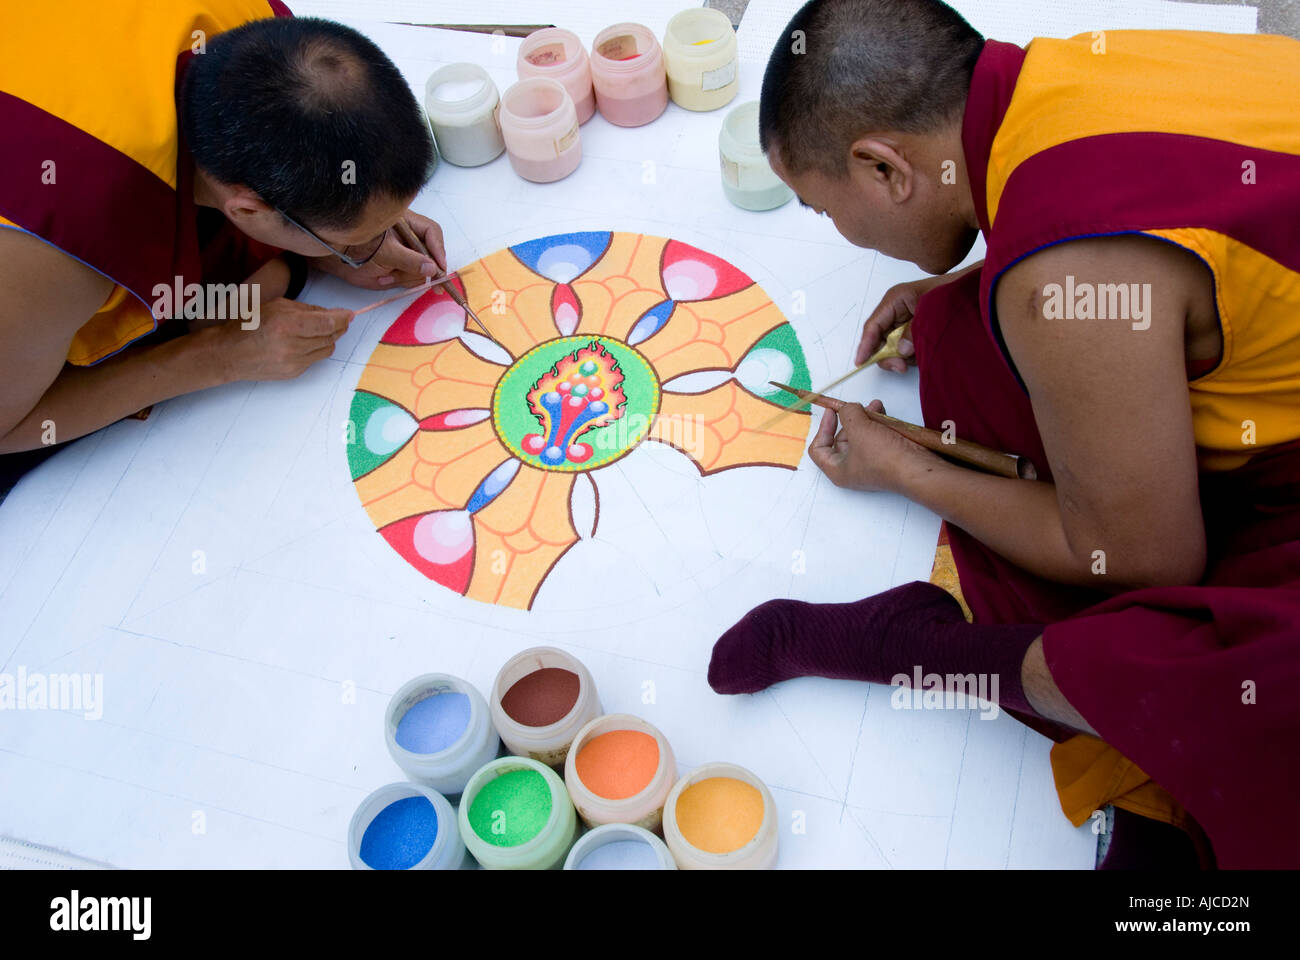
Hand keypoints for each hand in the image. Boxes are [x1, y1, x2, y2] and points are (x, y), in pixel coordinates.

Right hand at [213, 297, 353, 381]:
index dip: (342, 319)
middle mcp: (292, 346)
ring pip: (326, 350)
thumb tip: (332, 313)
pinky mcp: (294, 373)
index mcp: (287, 325)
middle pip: (330, 337)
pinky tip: (306, 342)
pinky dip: (315, 349)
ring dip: (328, 338)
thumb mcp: (276, 307)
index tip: (349, 314)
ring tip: (321, 330)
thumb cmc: (249, 326)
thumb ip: (306, 309)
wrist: (229, 354)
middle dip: (338, 328)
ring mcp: (294, 362)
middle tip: (341, 320)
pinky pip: (315, 359)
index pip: (327, 324)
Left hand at [312, 210, 446, 290]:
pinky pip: (408, 276)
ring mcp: (402, 251)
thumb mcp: (384, 251)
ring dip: (406, 277)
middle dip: (423, 269)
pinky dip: (399, 281)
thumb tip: (432, 268)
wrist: (331, 252)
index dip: (438, 250)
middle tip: (429, 285)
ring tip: (386, 277)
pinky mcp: (396, 265)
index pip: (432, 233)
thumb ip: (409, 259)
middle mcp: (407, 236)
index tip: (440, 268)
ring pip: (419, 268)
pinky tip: (384, 278)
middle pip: (429, 253)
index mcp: (406, 222)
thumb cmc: (355, 244)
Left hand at [807, 399, 939, 492]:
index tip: (832, 412)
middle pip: (841, 439)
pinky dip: (877, 424)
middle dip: (850, 419)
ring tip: (875, 404)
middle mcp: (851, 469)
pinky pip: (875, 437)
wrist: (917, 468)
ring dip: (865, 418)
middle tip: (858, 405)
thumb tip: (848, 408)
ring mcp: (869, 464)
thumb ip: (848, 413)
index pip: (818, 449)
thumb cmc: (884, 455)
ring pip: (860, 436)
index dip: (823, 428)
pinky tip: (883, 412)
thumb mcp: (858, 428)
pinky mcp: (885, 458)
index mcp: (837, 470)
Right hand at [855, 276, 946, 370]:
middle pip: (879, 338)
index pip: (873, 325)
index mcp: (894, 299)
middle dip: (888, 354)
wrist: (971, 291)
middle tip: (901, 366)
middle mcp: (895, 309)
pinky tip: (923, 350)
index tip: (861, 362)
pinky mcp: (912, 328)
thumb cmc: (951, 293)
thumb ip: (913, 333)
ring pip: (892, 345)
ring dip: (903, 355)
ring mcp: (903, 320)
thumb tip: (902, 351)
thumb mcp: (930, 313)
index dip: (866, 345)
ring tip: (919, 354)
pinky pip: (904, 345)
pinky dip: (912, 353)